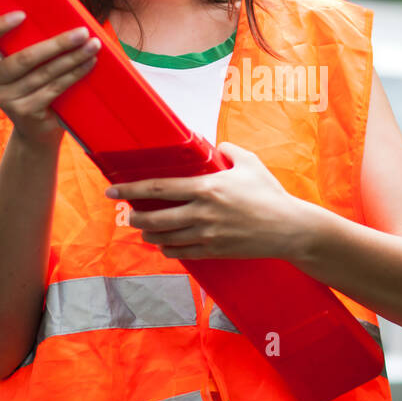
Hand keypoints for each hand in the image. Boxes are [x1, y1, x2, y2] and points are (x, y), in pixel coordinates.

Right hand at [0, 11, 99, 146]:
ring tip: (92, 46)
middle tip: (82, 32)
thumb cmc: (34, 88)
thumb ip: (26, 46)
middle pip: (24, 59)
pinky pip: (54, 89)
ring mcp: (7, 100)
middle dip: (57, 44)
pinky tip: (89, 64)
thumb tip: (58, 13)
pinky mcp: (25, 113)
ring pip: (44, 74)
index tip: (22, 14)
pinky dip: (74, 74)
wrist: (37, 132)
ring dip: (72, 58)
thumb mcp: (24, 69)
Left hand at [106, 142, 310, 260]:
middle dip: (135, 217)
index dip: (130, 190)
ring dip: (149, 235)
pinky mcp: (214, 251)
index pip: (158, 189)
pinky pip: (181, 253)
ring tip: (144, 230)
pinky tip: (165, 245)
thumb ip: (229, 151)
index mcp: (206, 187)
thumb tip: (217, 147)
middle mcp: (201, 212)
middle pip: (155, 218)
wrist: (288, 228)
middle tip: (128, 214)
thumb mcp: (250, 163)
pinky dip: (168, 249)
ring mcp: (206, 234)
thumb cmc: (269, 193)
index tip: (112, 191)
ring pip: (165, 238)